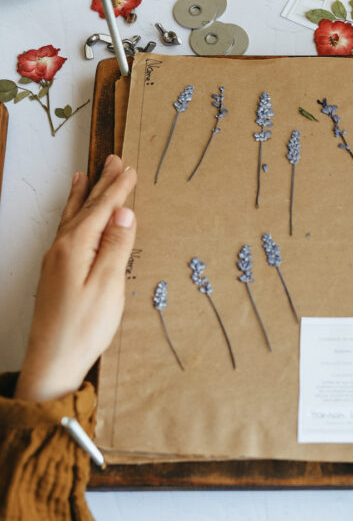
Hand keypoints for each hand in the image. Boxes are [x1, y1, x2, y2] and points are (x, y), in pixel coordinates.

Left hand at [15, 155, 136, 401]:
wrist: (53, 360)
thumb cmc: (83, 328)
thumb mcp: (108, 286)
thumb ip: (117, 247)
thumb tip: (124, 213)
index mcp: (76, 247)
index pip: (102, 210)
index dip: (118, 189)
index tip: (130, 169)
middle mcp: (61, 248)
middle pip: (86, 208)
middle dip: (102, 184)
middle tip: (114, 161)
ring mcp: (55, 261)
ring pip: (72, 218)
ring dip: (83, 196)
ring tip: (85, 176)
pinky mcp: (55, 274)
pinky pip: (66, 231)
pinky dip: (73, 215)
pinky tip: (73, 218)